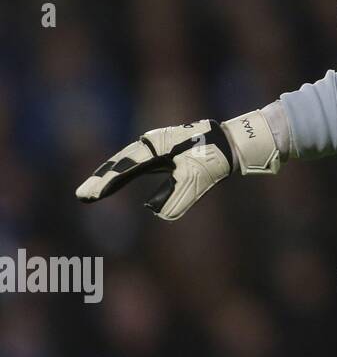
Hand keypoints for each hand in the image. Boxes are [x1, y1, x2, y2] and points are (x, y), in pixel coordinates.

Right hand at [75, 110, 279, 220]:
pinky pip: (138, 164)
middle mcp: (153, 142)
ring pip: (127, 161)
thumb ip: (178, 197)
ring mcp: (157, 145)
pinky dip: (124, 174)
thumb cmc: (215, 157)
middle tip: (82, 195)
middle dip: (102, 179)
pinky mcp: (163, 153)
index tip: (90, 194)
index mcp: (157, 144)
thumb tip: (159, 214)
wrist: (233, 142)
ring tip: (91, 192)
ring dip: (110, 176)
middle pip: (121, 162)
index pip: (126, 166)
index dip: (107, 182)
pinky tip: (114, 183)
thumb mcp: (197, 179)